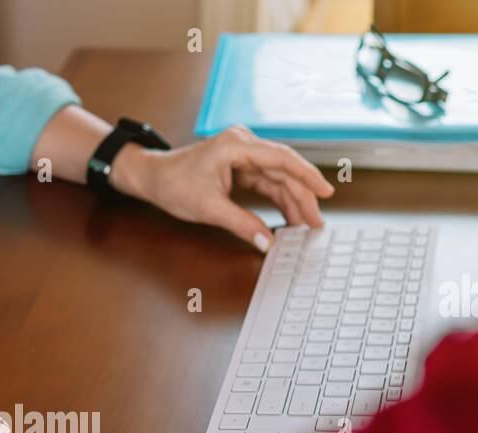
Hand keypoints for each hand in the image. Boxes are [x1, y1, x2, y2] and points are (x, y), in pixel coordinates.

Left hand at [111, 125, 334, 251]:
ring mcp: (244, 154)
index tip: (325, 192)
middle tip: (316, 222)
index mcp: (236, 145)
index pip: (281, 159)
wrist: (153, 177)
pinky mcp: (241, 165)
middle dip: (302, 196)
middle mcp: (244, 144)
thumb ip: (241, 224)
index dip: (306, 176)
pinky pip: (267, 182)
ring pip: (278, 177)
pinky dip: (279, 199)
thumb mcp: (208, 208)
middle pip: (284, 170)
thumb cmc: (173, 185)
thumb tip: (266, 242)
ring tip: (306, 224)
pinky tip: (290, 216)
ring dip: (293, 200)